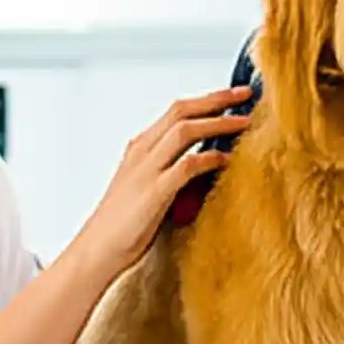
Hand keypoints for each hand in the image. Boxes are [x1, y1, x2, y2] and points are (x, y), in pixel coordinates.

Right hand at [74, 86, 252, 281]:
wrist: (97, 251)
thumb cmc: (124, 225)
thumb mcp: (146, 187)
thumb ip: (170, 171)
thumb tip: (208, 165)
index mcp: (140, 148)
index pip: (176, 111)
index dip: (207, 100)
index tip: (234, 95)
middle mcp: (142, 152)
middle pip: (181, 111)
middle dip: (216, 100)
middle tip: (246, 93)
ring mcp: (146, 171)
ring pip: (185, 131)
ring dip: (218, 123)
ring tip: (245, 122)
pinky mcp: (154, 193)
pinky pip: (186, 166)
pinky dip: (209, 158)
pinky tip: (227, 159)